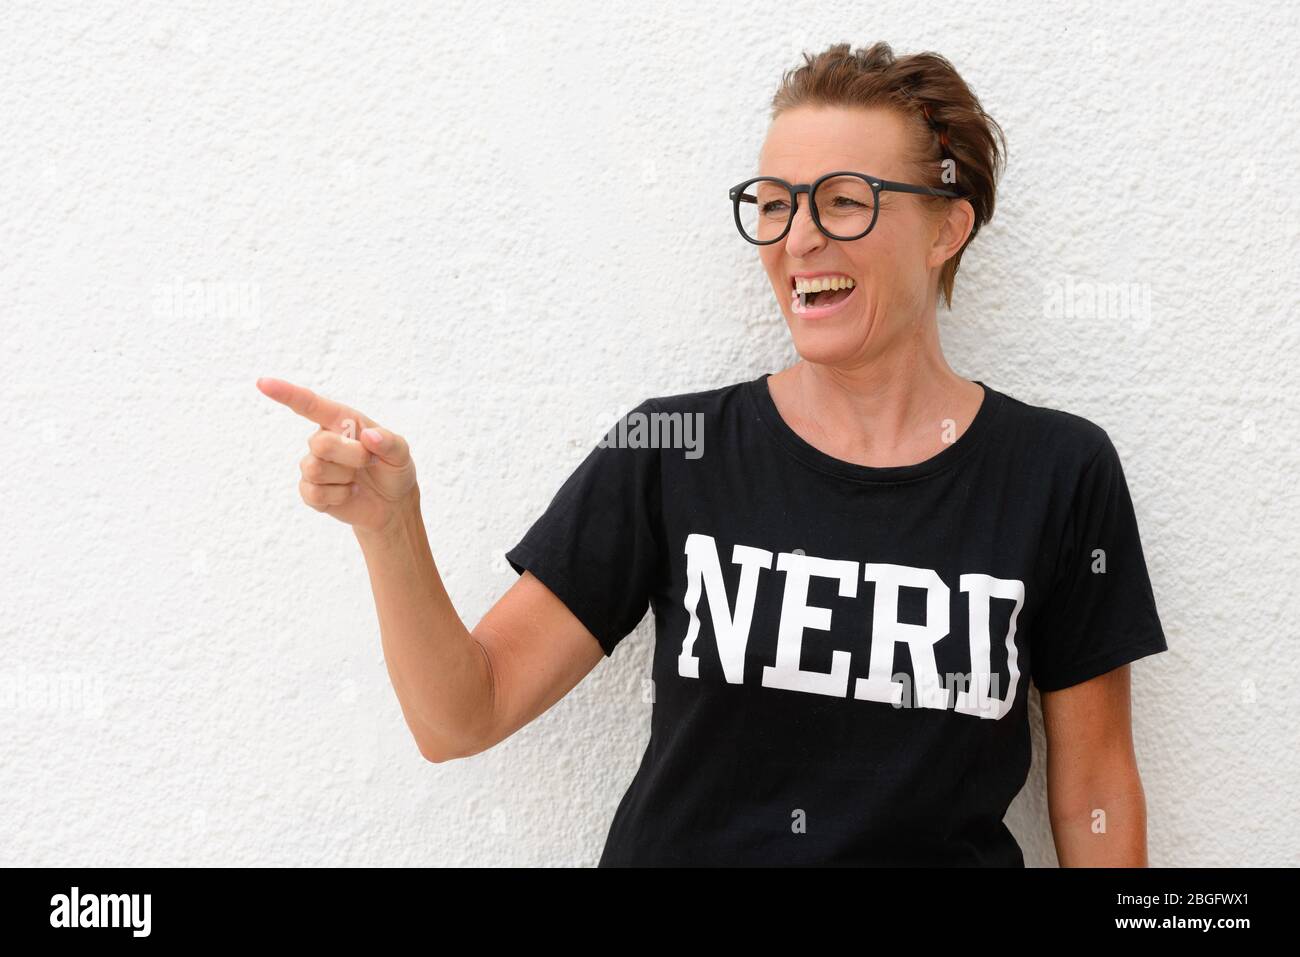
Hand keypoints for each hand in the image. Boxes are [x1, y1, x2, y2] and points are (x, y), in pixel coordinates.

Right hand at [256, 377, 417, 533]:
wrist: (393, 505)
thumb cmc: (394, 470)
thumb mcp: (401, 454)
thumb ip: (390, 442)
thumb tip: (369, 436)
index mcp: (341, 422)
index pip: (310, 405)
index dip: (287, 393)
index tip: (263, 383)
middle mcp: (323, 440)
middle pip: (319, 443)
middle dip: (352, 455)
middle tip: (370, 461)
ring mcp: (315, 466)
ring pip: (314, 468)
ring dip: (344, 476)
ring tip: (358, 478)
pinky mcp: (311, 492)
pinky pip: (314, 493)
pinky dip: (339, 496)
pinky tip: (349, 492)